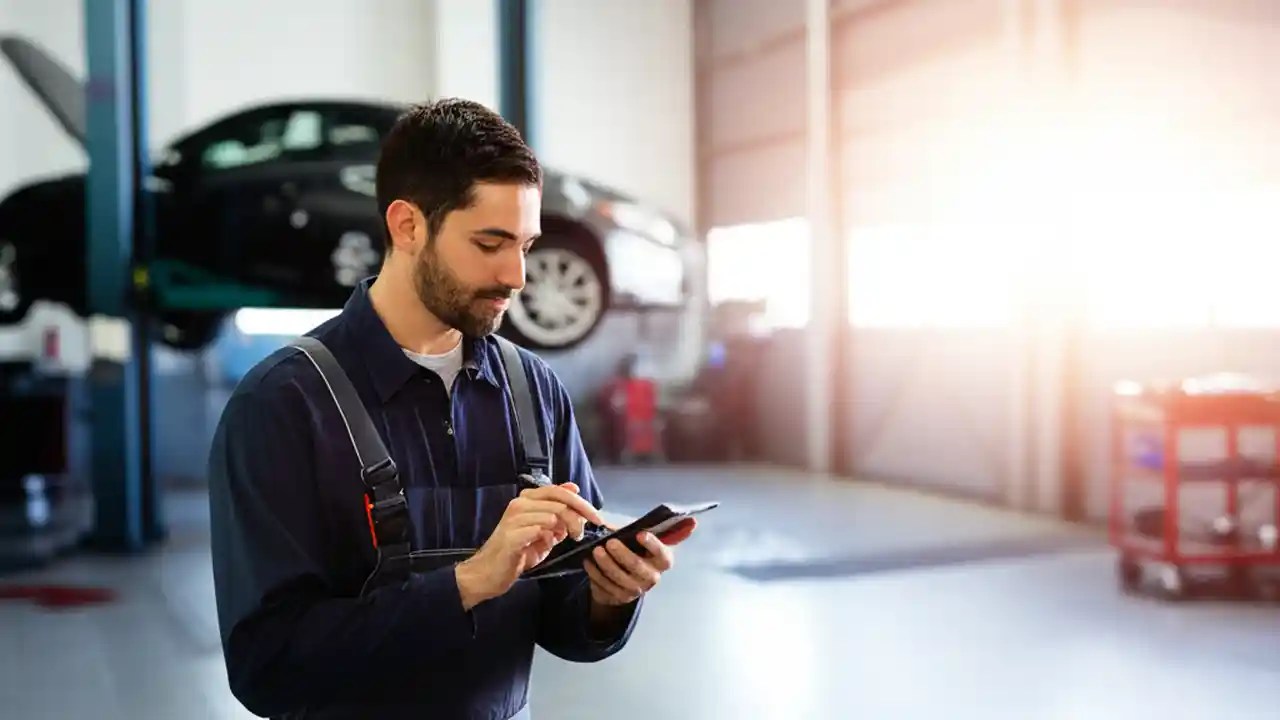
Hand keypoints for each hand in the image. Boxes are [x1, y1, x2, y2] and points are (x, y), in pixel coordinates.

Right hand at [456, 482, 603, 609]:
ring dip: (567, 528)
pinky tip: (548, 545)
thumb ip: (559, 513)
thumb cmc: (518, 553)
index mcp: (527, 499)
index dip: (581, 502)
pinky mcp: (512, 536)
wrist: (489, 573)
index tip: (596, 516)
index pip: (559, 491)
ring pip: (552, 514)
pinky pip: (539, 530)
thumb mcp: (544, 531)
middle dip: (580, 514)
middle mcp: (519, 504)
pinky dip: (548, 538)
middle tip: (588, 529)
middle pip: (559, 500)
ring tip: (569, 539)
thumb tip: (574, 490)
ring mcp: (514, 519)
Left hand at [585, 518, 696, 606]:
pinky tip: (588, 563)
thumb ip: (628, 532)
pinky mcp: (621, 598)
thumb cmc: (633, 551)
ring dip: (606, 564)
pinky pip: (606, 586)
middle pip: (637, 566)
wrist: (625, 578)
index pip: (662, 554)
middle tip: (610, 543)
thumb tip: (607, 523)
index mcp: (662, 560)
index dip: (653, 544)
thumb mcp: (635, 540)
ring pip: (619, 578)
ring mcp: (636, 590)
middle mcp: (653, 577)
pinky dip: (596, 574)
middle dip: (622, 554)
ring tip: (596, 551)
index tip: (640, 534)